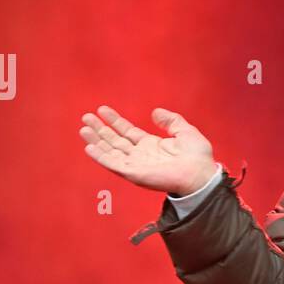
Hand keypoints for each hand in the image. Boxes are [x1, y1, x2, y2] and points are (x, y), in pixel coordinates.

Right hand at [79, 105, 215, 194]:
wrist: (200, 173)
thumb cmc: (197, 156)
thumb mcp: (185, 131)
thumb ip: (170, 120)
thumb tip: (155, 112)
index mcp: (151, 145)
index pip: (127, 131)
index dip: (114, 121)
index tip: (102, 110)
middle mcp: (140, 155)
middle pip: (115, 140)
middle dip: (100, 129)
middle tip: (86, 117)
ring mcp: (136, 164)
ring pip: (110, 151)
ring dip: (96, 141)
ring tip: (83, 129)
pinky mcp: (134, 173)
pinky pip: (113, 164)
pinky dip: (100, 156)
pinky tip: (89, 147)